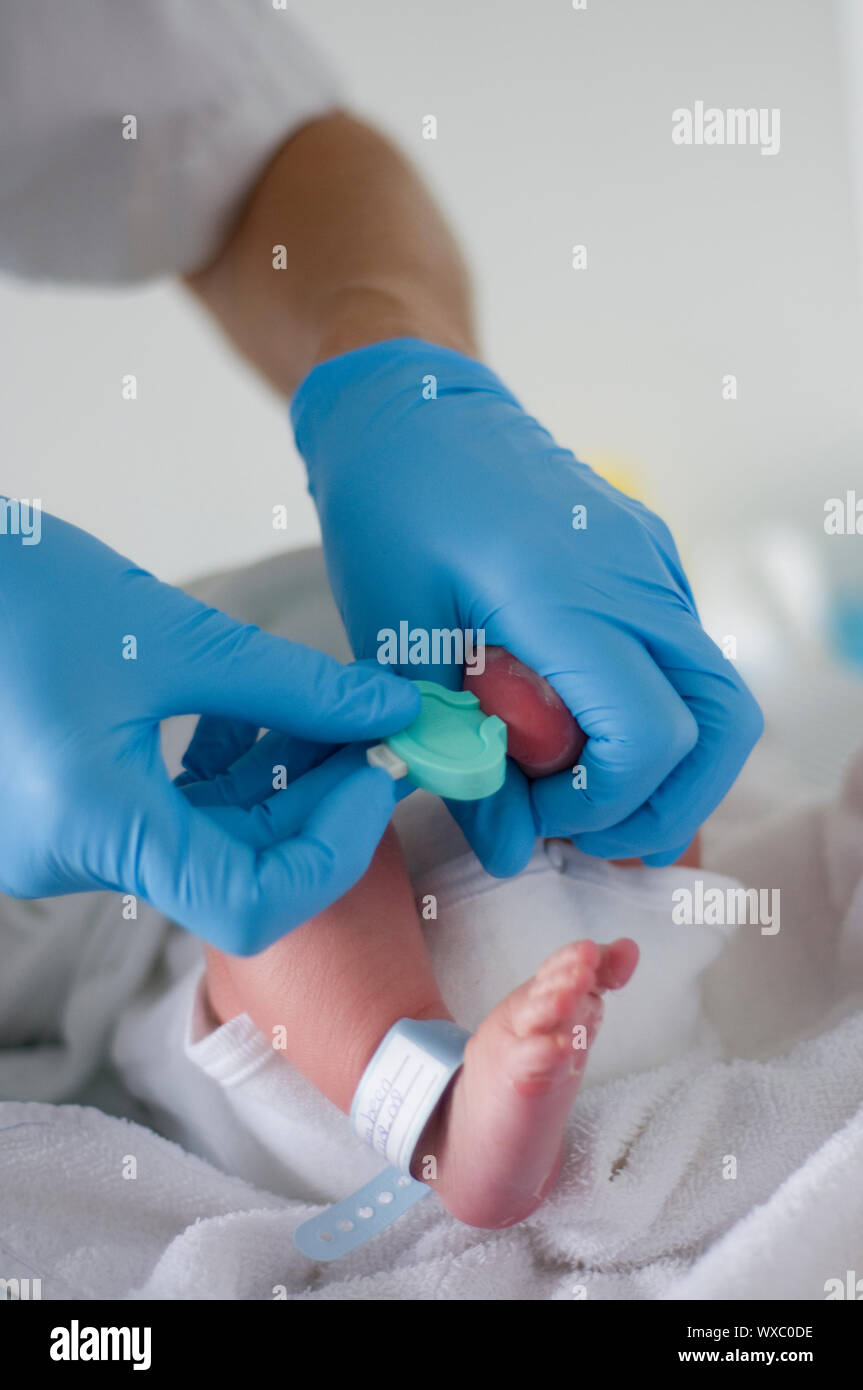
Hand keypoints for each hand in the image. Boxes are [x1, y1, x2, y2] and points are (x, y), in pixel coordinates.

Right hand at [0, 508, 418, 951]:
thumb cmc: (13, 591)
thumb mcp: (166, 634)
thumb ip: (290, 684)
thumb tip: (387, 707)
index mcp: (91, 825)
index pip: (250, 905)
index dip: (334, 847)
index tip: (379, 769)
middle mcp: (70, 858)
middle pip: (235, 869)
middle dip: (317, 802)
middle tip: (375, 730)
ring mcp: (60, 842)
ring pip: (205, 843)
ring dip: (274, 782)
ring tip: (318, 708)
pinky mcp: (59, 814)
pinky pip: (165, 817)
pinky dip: (221, 773)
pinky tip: (244, 710)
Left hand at [291, 338, 762, 872]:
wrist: (411, 410)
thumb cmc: (390, 512)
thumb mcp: (394, 642)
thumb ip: (455, 750)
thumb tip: (507, 851)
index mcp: (569, 594)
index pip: (651, 733)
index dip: (601, 801)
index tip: (529, 814)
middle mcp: (636, 578)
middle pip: (723, 724)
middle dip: (667, 804)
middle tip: (587, 836)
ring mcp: (654, 566)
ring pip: (716, 695)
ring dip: (667, 769)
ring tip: (582, 798)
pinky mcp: (649, 564)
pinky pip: (682, 658)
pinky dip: (652, 717)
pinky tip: (575, 731)